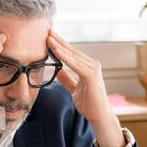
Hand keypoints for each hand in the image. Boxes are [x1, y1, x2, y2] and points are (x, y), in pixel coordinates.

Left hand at [47, 29, 123, 146]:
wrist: (99, 116)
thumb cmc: (89, 104)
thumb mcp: (74, 88)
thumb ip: (67, 78)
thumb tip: (57, 70)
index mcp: (87, 67)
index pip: (71, 53)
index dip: (60, 44)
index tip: (49, 36)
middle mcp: (92, 65)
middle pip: (72, 50)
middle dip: (59, 40)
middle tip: (47, 30)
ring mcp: (93, 69)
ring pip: (73, 55)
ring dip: (59, 47)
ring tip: (48, 38)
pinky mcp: (92, 76)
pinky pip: (76, 65)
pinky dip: (65, 57)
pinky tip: (56, 51)